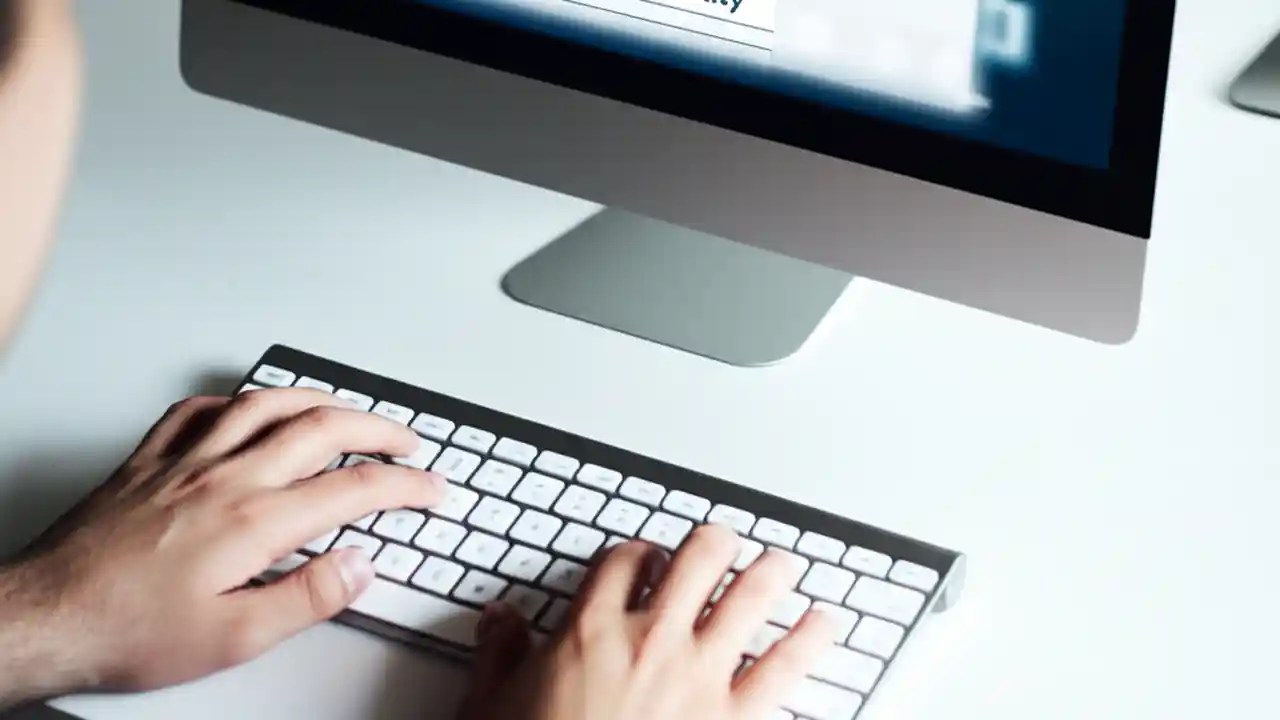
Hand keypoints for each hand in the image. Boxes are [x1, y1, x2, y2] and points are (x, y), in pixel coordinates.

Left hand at [0, 388, 444, 705]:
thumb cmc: (129, 631)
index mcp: (254, 522)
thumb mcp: (234, 638)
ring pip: (267, 402)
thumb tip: (359, 566)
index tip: (430, 489)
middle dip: (378, 428)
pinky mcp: (148, 459)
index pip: (353, 488)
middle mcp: (225, 477)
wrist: (45, 617)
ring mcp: (185, 460)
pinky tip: (251, 406)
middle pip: (322, 427)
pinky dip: (240, 398)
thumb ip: (307, 598)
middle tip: (405, 441)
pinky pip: (201, 407)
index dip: (405, 485)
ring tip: (347, 409)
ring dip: (320, 399)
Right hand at [458, 524, 836, 719]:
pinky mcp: (731, 718)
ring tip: (781, 563)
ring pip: (747, 598)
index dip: (638, 552)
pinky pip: (783, 668)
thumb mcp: (489, 704)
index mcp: (590, 630)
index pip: (623, 562)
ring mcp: (697, 676)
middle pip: (696, 560)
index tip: (645, 558)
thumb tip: (499, 620)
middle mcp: (651, 640)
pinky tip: (824, 624)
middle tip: (722, 543)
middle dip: (714, 544)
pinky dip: (809, 641)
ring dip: (768, 572)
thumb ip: (499, 653)